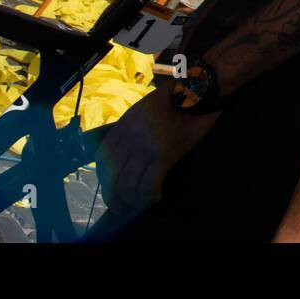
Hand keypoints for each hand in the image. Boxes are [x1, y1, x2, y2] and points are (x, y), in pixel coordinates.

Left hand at [95, 86, 220, 216]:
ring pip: (129, 183)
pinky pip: (150, 183)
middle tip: (118, 206)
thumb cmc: (173, 99)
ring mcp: (146, 147)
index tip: (108, 186)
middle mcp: (130, 138)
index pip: (103, 157)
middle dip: (113, 194)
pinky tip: (156, 197)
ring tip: (134, 206)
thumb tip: (126, 151)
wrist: (196, 91)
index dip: (103, 176)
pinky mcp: (164, 155)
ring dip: (130, 199)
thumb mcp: (142, 109)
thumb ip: (130, 128)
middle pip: (113, 174)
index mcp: (123, 126)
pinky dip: (150, 196)